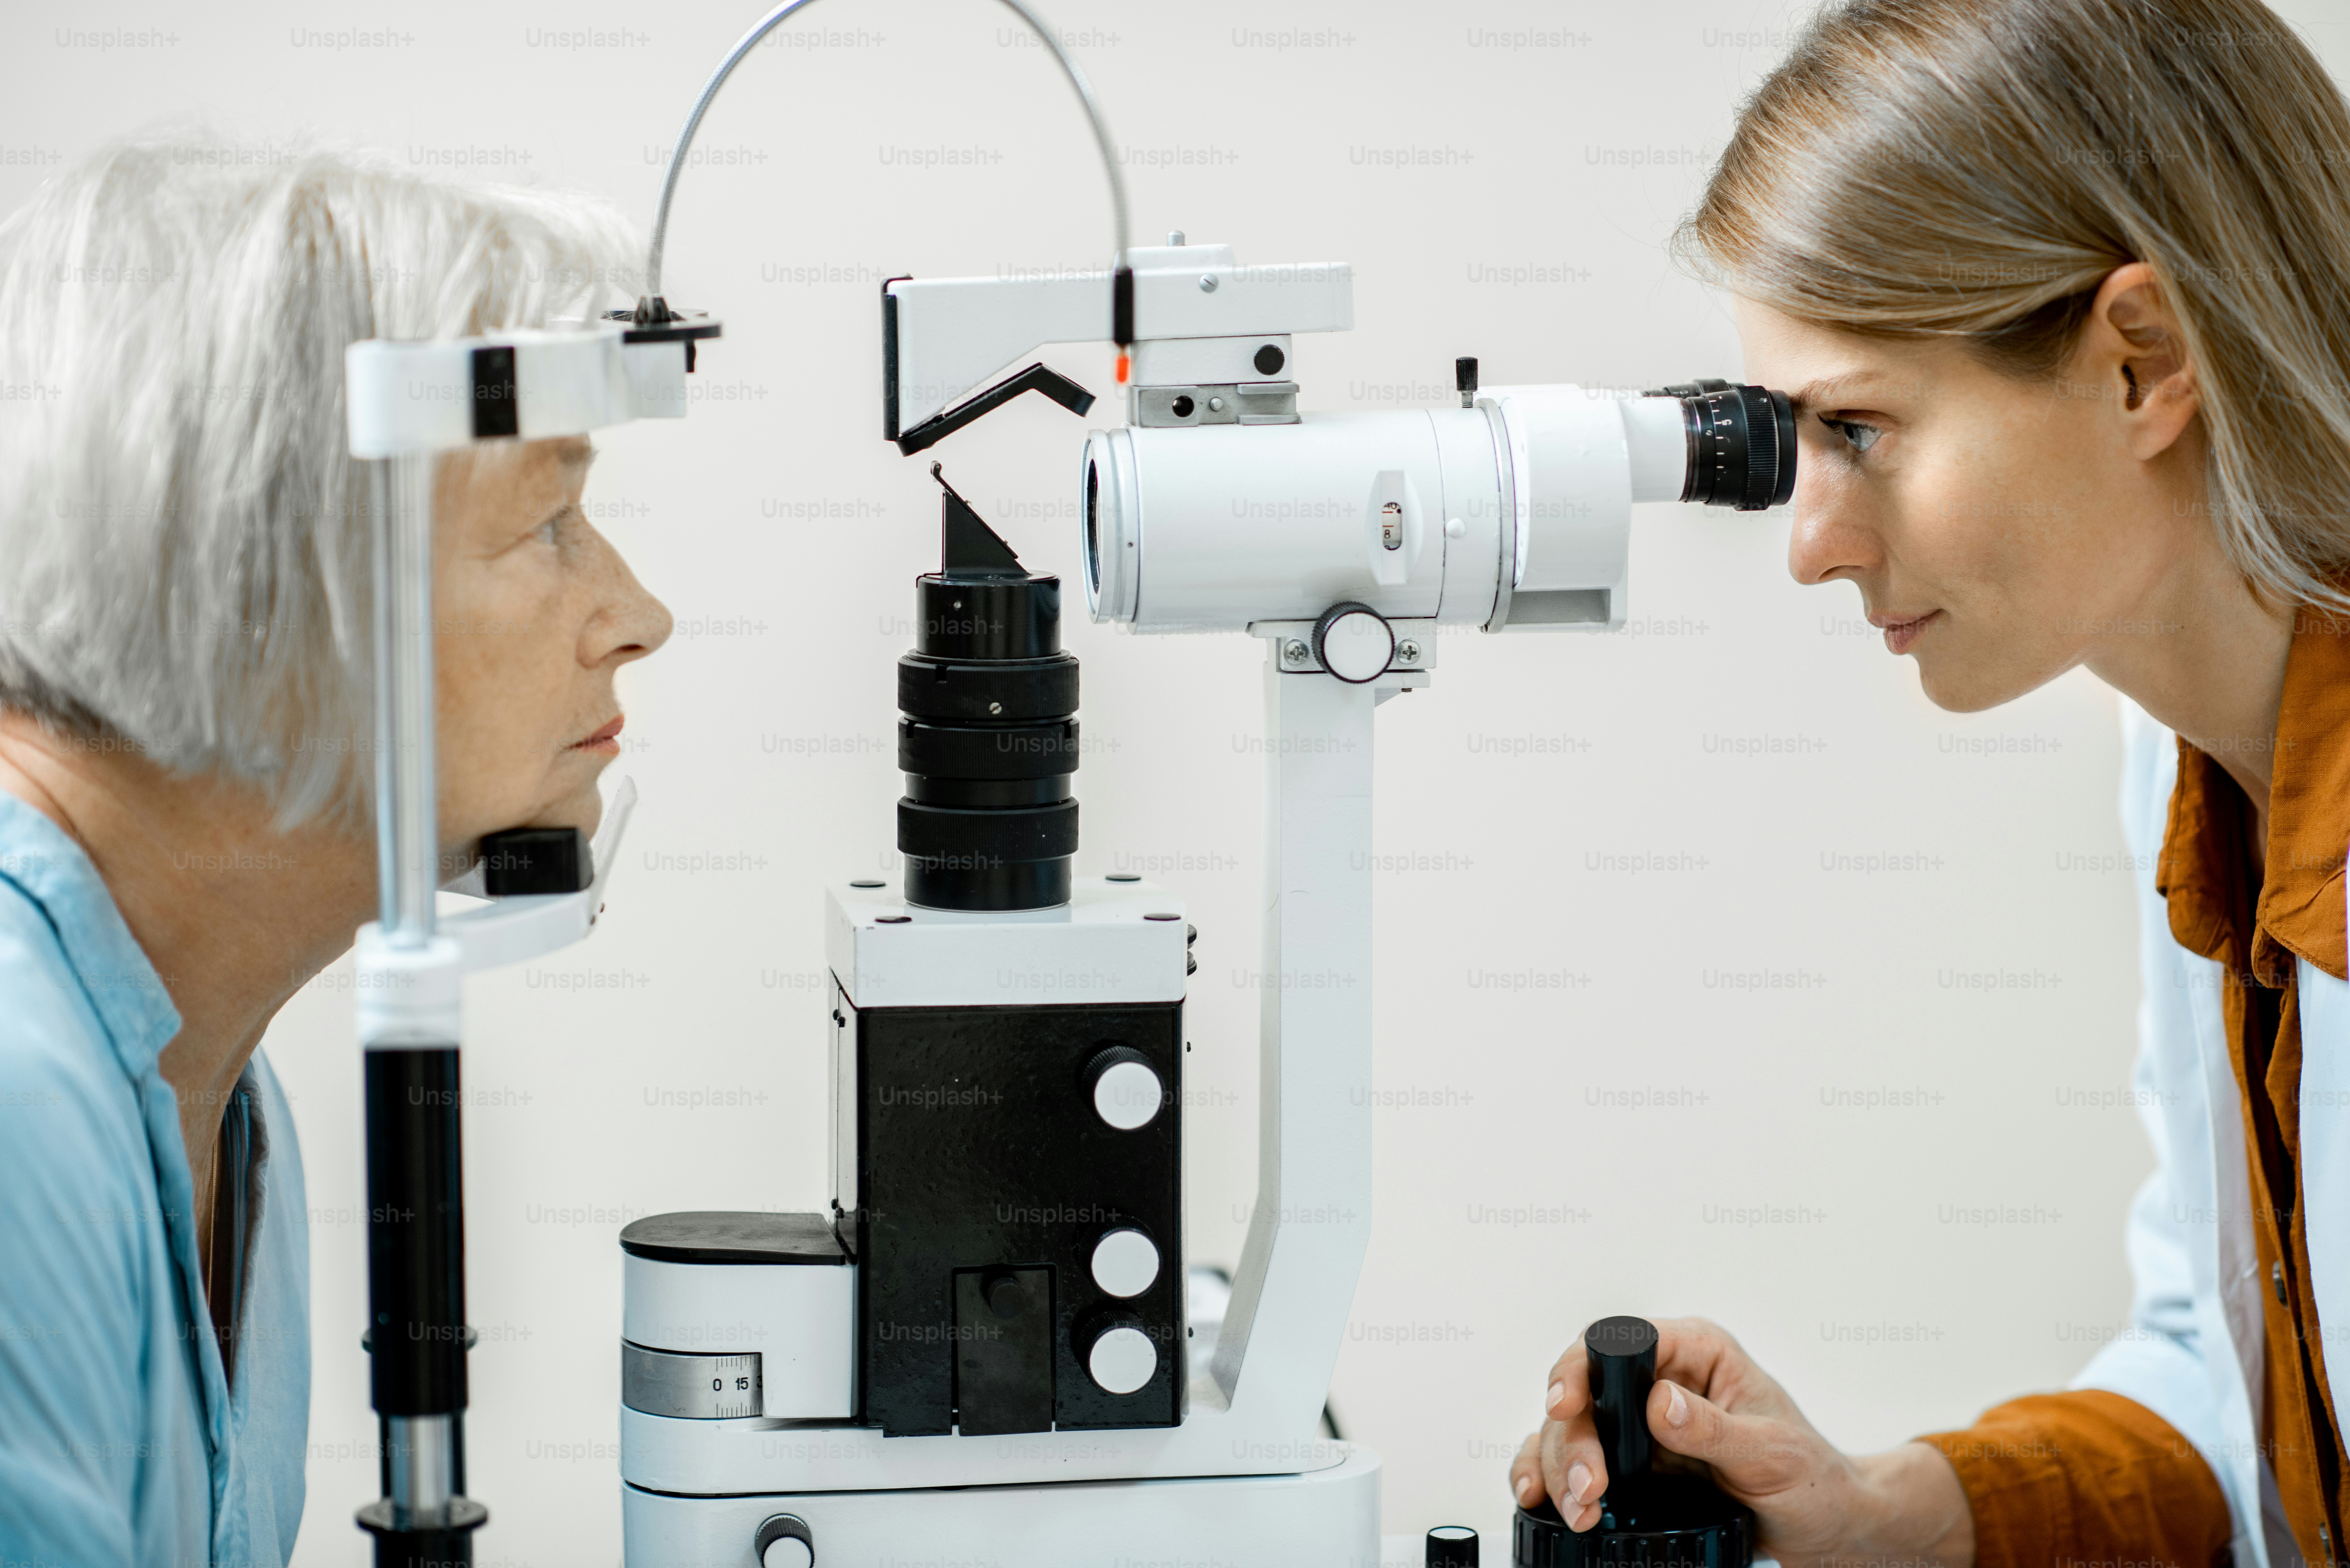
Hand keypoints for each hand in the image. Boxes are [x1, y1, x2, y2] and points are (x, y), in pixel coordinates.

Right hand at [1507, 1316, 1973, 1567]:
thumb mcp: (1773, 1452)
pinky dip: (1551, 1479)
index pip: (1619, 1342)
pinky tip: (1545, 1501)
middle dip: (1572, 1440)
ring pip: (1570, 1428)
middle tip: (1587, 1490)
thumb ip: (1715, 1427)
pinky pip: (1574, 1460)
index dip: (1581, 1369)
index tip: (1566, 1406)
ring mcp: (1640, 1422)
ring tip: (1579, 1511)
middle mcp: (1660, 1378)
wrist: (1823, 1527)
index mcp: (1696, 1353)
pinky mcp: (1631, 1463)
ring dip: (1560, 1466)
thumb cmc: (1811, 1479)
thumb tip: (1660, 1402)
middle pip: (1585, 1392)